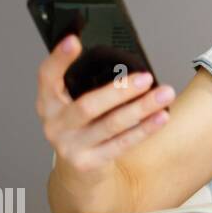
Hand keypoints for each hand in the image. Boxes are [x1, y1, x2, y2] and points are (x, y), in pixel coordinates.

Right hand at [37, 34, 176, 176]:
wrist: (80, 172)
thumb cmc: (85, 127)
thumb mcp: (78, 102)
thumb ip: (90, 83)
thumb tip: (128, 60)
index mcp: (48, 102)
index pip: (47, 76)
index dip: (58, 58)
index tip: (74, 40)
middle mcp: (54, 124)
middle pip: (87, 105)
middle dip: (119, 91)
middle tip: (146, 77)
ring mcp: (70, 145)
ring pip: (110, 124)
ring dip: (141, 108)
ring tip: (164, 94)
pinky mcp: (88, 162)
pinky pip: (122, 144)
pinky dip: (145, 129)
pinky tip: (161, 116)